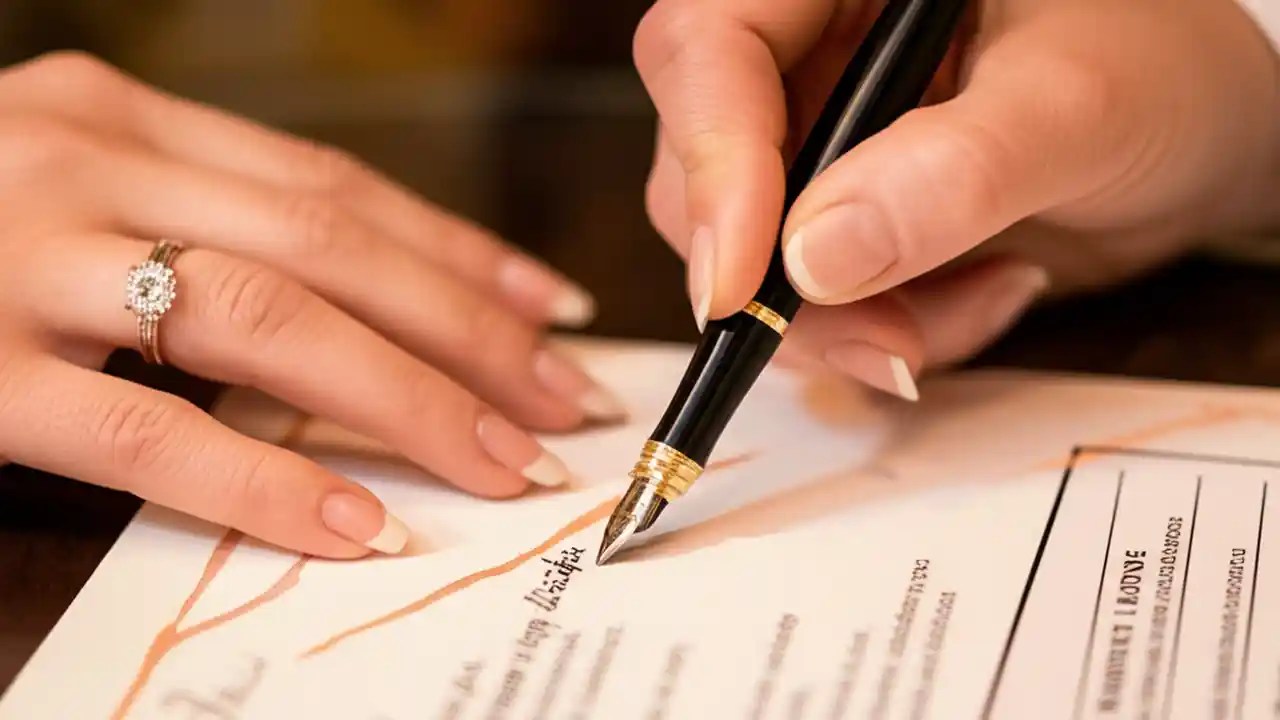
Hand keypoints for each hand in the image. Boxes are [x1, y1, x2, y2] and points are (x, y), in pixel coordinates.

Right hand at [0, 52, 625, 557]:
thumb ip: (198, 231)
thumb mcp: (75, 193)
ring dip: (405, 398)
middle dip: (466, 333)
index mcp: (124, 118)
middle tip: (555, 403)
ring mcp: (24, 256)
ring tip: (496, 464)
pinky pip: (148, 429)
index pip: (338, 187)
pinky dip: (264, 483)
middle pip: (332, 247)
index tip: (547, 313)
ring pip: (267, 320)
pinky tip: (353, 527)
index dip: (458, 252)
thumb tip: (361, 317)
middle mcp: (88, 159)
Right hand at [636, 0, 1279, 398]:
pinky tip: (979, 295)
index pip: (708, 48)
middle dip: (788, 279)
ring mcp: (813, 136)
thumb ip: (952, 173)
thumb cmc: (1159, 75)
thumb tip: (816, 258)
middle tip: (889, 331)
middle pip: (702, 168)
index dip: (712, 165)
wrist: (1200, 143)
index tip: (744, 280)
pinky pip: (804, 300)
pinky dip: (882, 330)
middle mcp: (806, 51)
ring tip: (977, 301)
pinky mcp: (834, 211)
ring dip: (849, 321)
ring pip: (747, 256)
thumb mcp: (1074, 107)